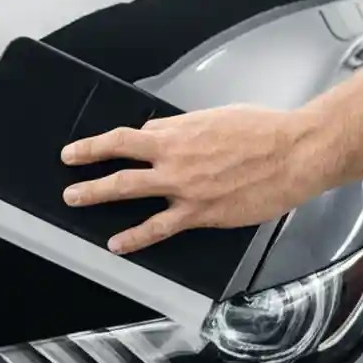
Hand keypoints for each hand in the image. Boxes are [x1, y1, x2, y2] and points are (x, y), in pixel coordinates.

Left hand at [60, 104, 326, 253]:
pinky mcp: (200, 212)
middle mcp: (175, 158)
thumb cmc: (263, 130)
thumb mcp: (215, 118)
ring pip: (130, 191)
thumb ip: (181, 129)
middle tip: (67, 176)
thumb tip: (154, 135)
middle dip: (88, 170)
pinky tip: (117, 244)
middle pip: (119, 162)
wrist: (294, 152)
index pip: (127, 137)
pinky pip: (159, 227)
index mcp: (179, 132)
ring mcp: (184, 187)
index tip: (78, 151)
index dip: (97, 144)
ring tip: (76, 201)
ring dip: (98, 195)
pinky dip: (134, 237)